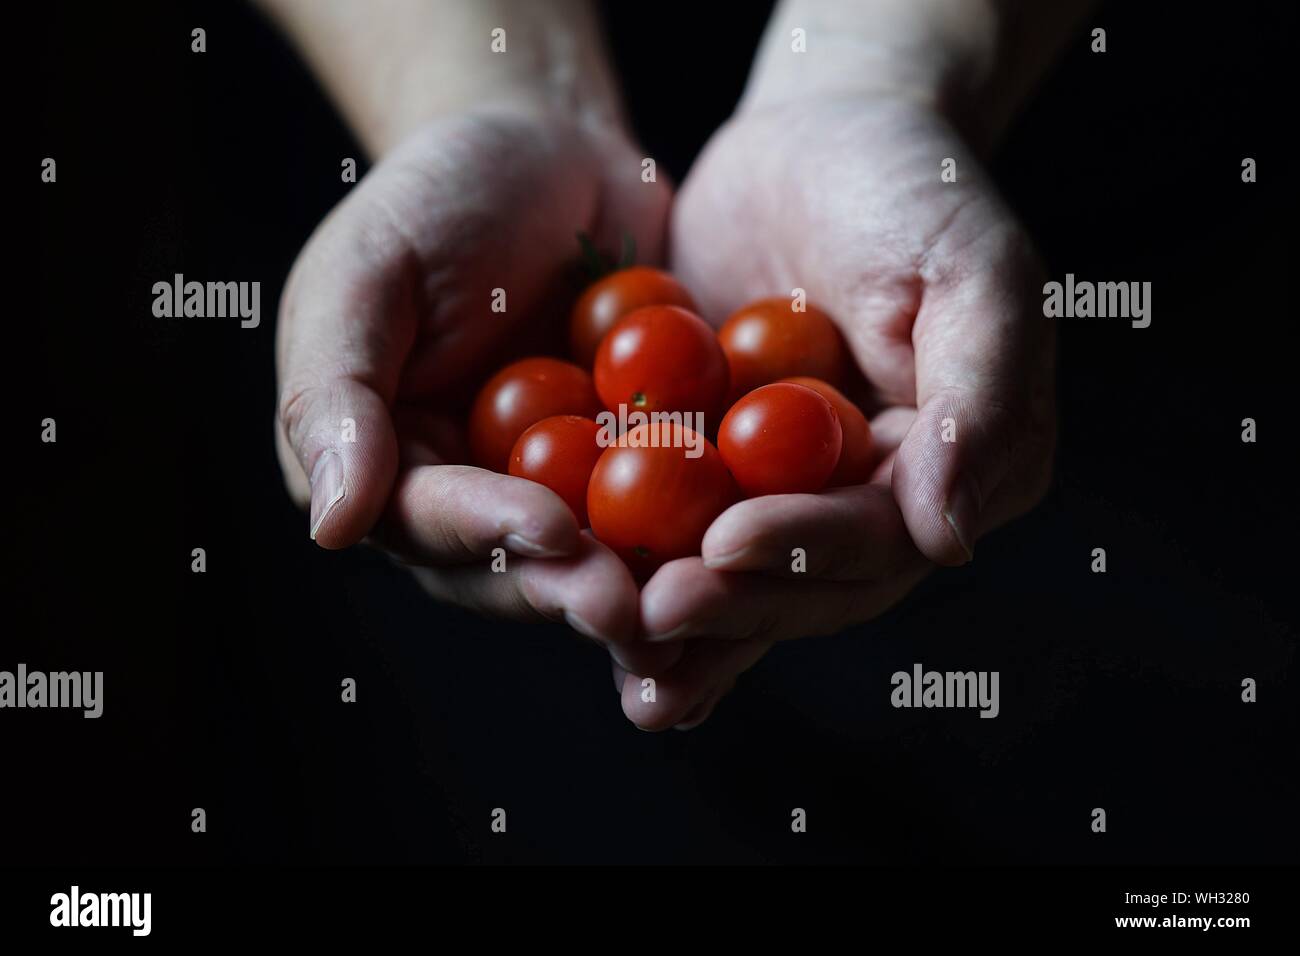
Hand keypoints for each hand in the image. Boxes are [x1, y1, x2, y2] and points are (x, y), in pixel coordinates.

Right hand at [274, 107, 681, 673]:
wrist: (554, 150)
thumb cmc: (442, 193)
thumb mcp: (365, 271)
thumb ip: (336, 391)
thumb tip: (331, 525)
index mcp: (387, 465)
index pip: (427, 519)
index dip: (488, 533)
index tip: (552, 532)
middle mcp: (470, 495)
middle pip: (513, 566)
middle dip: (570, 586)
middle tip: (630, 606)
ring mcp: (556, 490)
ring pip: (594, 560)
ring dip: (640, 585)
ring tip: (693, 597)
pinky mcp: (632, 470)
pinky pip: (665, 513)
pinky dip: (699, 534)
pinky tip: (748, 546)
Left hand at [615, 92, 1054, 728]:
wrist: (817, 135)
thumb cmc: (910, 190)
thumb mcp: (971, 270)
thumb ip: (977, 395)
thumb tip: (951, 536)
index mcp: (946, 473)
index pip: (882, 537)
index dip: (808, 549)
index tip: (729, 544)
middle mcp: (870, 502)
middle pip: (804, 581)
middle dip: (731, 603)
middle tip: (651, 613)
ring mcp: (788, 491)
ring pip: (738, 574)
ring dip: (682, 622)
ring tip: (617, 651)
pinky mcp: (716, 469)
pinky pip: (676, 524)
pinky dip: (635, 562)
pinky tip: (579, 591)